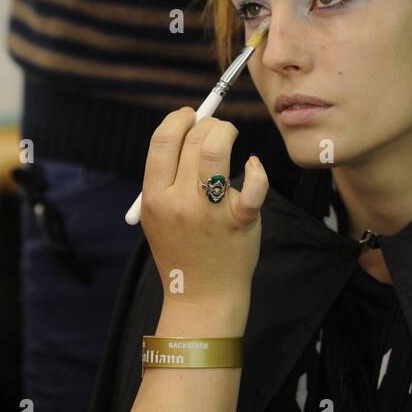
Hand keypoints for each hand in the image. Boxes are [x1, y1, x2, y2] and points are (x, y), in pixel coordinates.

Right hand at [140, 109, 268, 329]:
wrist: (201, 297)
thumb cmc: (182, 249)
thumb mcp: (158, 215)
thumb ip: (166, 177)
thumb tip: (187, 129)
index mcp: (154, 198)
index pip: (162, 141)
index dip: (178, 119)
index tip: (189, 115)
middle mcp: (178, 202)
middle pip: (192, 141)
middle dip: (208, 124)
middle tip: (217, 129)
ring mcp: (209, 213)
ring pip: (216, 152)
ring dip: (226, 134)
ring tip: (231, 136)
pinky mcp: (239, 222)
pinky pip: (253, 186)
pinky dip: (256, 170)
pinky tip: (254, 166)